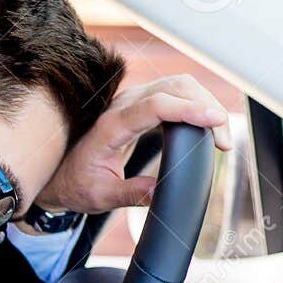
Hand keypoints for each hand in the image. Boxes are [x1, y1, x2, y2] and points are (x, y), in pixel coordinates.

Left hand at [34, 74, 231, 215]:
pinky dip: (195, 104)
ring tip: (220, 137)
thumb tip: (160, 193)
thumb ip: (129, 194)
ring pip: (178, 85)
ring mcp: (132, 101)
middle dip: (205, 107)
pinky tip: (206, 126)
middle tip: (223, 143)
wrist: (59, 171)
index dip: (189, 110)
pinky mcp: (140, 104)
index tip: (216, 122)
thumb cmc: (76, 183)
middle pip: (175, 87)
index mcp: (111, 126)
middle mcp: (122, 106)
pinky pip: (174, 93)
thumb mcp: (100, 196)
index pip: (156, 106)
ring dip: (204, 104)